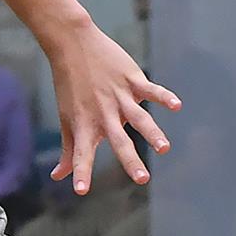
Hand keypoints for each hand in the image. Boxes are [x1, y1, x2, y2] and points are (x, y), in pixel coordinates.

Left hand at [45, 23, 180, 193]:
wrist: (72, 45)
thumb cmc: (70, 87)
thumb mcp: (67, 119)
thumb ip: (69, 150)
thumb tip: (58, 176)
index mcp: (85, 125)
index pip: (82, 154)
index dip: (81, 171)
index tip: (81, 190)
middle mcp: (102, 114)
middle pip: (118, 141)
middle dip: (130, 160)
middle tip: (143, 179)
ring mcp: (118, 96)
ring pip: (138, 117)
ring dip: (152, 132)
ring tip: (164, 147)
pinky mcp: (131, 79)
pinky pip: (150, 89)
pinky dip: (163, 96)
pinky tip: (176, 105)